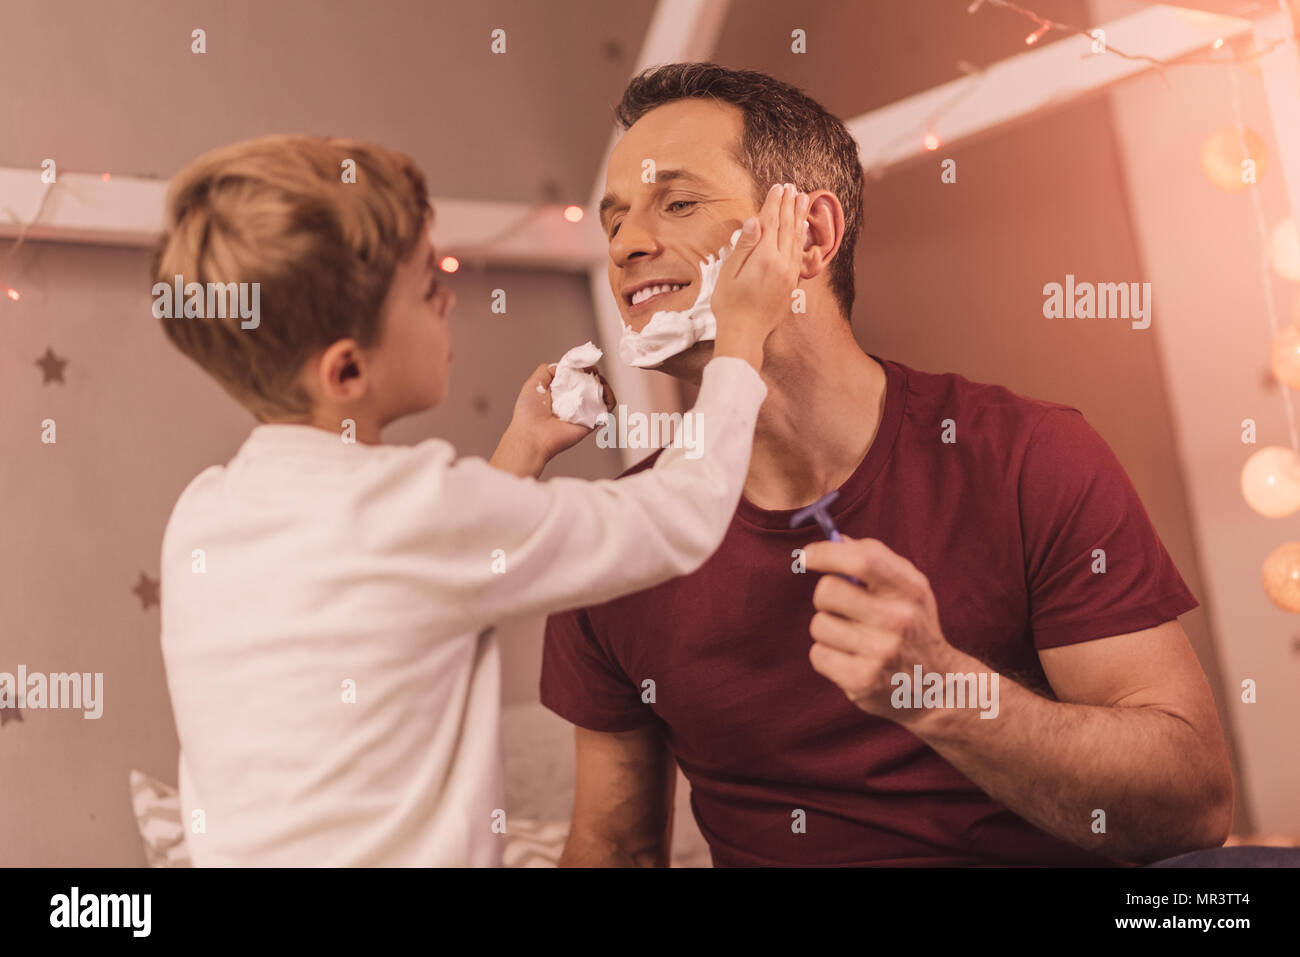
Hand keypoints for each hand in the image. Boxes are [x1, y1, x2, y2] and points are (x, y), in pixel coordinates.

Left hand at [489, 362, 615, 477]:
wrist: (533, 435)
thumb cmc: (528, 414)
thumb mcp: (534, 384)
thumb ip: (547, 370)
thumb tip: (564, 365)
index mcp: (561, 393)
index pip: (577, 377)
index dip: (583, 367)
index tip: (584, 362)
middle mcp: (573, 402)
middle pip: (591, 384)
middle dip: (594, 374)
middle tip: (592, 370)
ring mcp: (584, 411)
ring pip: (602, 394)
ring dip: (603, 383)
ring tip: (598, 379)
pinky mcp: (592, 421)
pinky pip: (607, 407)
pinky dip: (610, 397)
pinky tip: (603, 389)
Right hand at [710, 182, 808, 371]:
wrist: (745, 334)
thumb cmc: (730, 305)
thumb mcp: (729, 274)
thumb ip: (743, 246)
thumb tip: (753, 221)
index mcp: (764, 258)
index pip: (770, 223)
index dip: (773, 204)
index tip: (777, 188)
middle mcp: (781, 263)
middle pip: (787, 228)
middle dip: (789, 206)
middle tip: (792, 188)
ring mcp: (789, 274)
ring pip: (796, 239)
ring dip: (798, 218)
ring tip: (802, 200)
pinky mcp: (792, 283)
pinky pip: (799, 253)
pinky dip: (801, 237)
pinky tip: (802, 229)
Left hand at [802, 537, 963, 724]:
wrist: (938, 688)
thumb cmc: (914, 627)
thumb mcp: (910, 588)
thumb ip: (876, 559)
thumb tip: (834, 539)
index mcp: (910, 589)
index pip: (863, 559)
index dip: (826, 553)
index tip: (807, 556)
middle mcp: (898, 619)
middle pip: (827, 591)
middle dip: (824, 597)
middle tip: (839, 607)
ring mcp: (881, 652)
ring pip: (819, 625)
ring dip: (828, 630)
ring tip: (851, 639)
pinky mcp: (863, 681)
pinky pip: (818, 655)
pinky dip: (827, 656)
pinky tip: (849, 659)